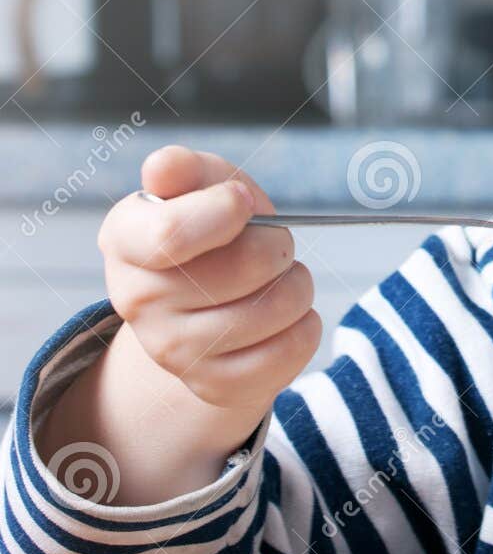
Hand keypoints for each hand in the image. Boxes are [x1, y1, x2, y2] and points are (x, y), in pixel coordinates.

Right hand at [98, 146, 321, 413]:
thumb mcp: (200, 183)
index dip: (225, 211)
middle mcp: (137, 300)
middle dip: (278, 245)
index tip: (242, 202)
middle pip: (246, 267)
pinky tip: (286, 316)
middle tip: (271, 244)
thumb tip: (162, 168)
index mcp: (126, 239)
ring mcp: (171, 350)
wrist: (209, 297)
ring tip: (280, 279)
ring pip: (275, 310)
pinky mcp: (212, 385)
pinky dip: (305, 327)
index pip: (172, 234)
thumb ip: (183, 168)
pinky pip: (288, 352)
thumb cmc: (209, 226)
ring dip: (298, 285)